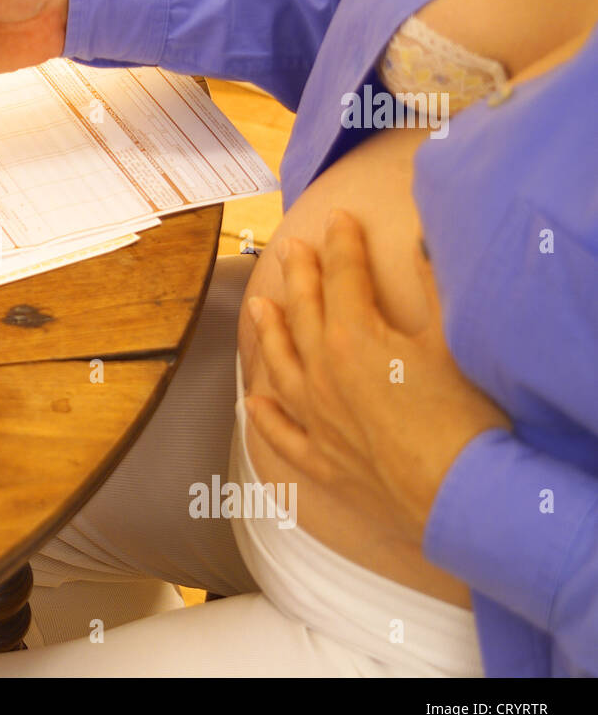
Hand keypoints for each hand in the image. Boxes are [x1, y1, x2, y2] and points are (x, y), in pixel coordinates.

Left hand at [244, 211, 510, 543]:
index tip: (339, 218)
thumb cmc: (462, 419)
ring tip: (258, 308)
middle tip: (291, 249)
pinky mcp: (321, 461)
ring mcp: (315, 419)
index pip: (344, 277)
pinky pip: (281, 434)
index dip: (343, 244)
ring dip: (269, 334)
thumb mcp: (451, 342)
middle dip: (300, 276)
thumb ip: (434, 286)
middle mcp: (321, 373)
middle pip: (305, 313)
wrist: (458, 496)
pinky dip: (264, 416)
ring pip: (281, 366)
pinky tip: (252, 402)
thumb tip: (424, 241)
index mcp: (353, 337)